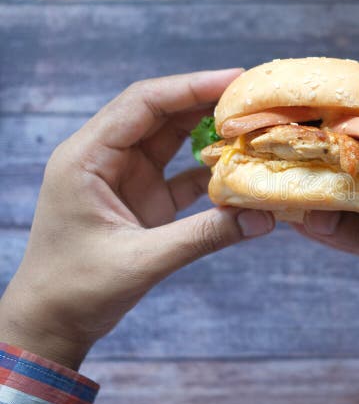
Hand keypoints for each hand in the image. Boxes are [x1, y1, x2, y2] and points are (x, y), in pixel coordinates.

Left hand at [0, 69, 274, 369]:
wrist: (51, 322)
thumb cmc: (78, 288)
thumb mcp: (142, 260)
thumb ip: (204, 236)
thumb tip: (262, 218)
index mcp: (87, 157)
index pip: (143, 103)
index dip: (190, 87)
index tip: (235, 80)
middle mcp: (105, 157)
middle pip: (160, 112)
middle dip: (206, 102)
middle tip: (255, 97)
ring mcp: (124, 176)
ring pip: (172, 137)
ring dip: (210, 131)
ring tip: (253, 122)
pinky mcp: (142, 197)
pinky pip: (181, 171)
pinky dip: (210, 168)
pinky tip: (240, 166)